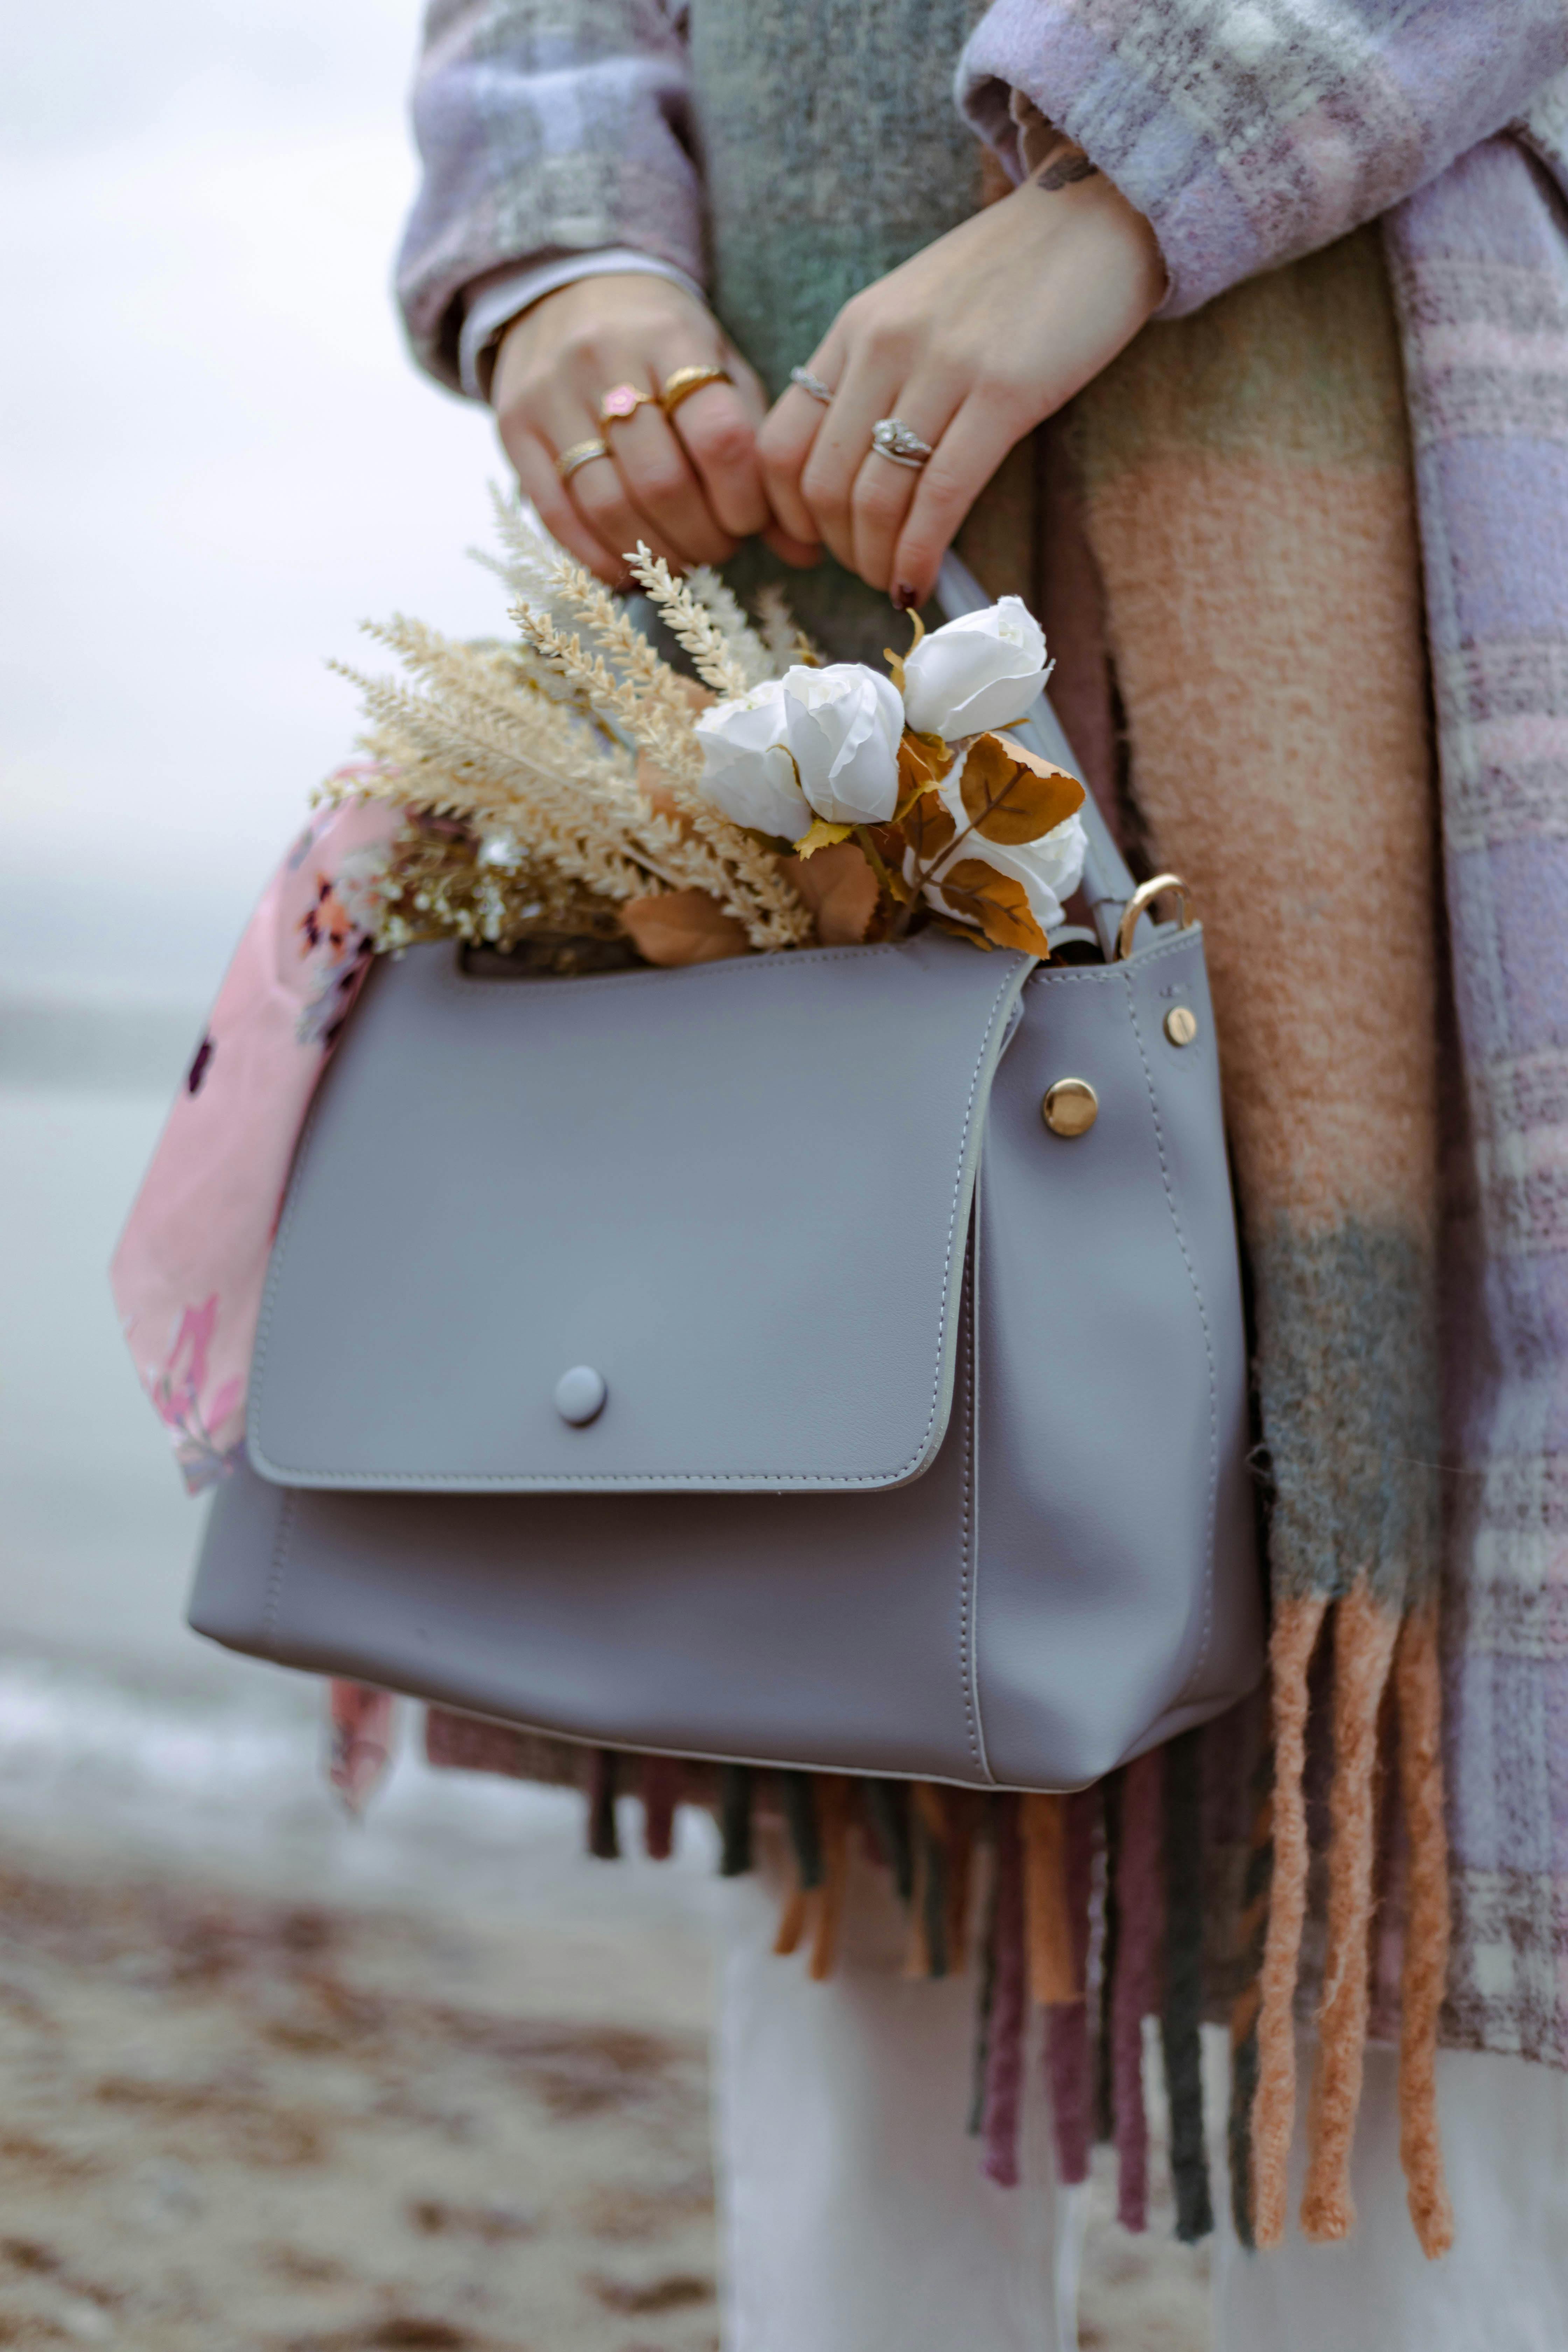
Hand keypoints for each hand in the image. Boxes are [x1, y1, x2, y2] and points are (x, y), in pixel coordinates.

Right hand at [493, 273, 816, 584]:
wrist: (567, 286)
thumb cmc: (663, 344)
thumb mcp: (721, 370)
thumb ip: (760, 451)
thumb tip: (804, 552)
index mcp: (672, 336)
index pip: (720, 437)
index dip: (744, 500)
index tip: (751, 520)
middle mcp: (605, 359)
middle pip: (662, 482)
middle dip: (703, 536)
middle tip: (719, 548)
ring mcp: (551, 394)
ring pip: (608, 505)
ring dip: (653, 553)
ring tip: (680, 560)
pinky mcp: (514, 427)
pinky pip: (557, 513)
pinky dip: (597, 556)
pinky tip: (627, 572)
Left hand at [757, 162, 1163, 604]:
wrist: (1098, 212)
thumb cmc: (1011, 274)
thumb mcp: (915, 312)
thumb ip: (875, 377)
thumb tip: (851, 469)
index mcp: (856, 329)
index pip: (781, 444)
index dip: (787, 516)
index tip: (815, 547)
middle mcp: (884, 346)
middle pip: (822, 484)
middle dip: (837, 550)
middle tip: (866, 572)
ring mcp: (943, 367)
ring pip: (876, 499)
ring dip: (877, 562)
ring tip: (894, 584)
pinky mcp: (1004, 392)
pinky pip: (940, 497)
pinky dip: (920, 556)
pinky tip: (920, 587)